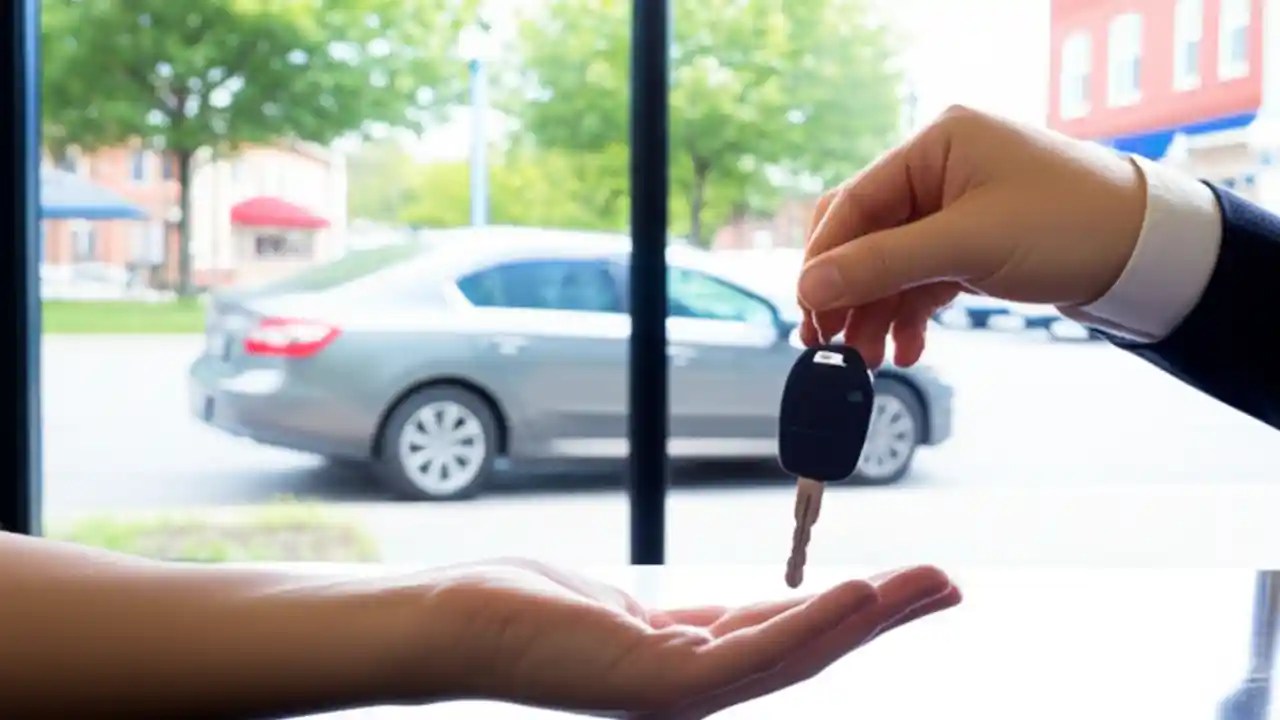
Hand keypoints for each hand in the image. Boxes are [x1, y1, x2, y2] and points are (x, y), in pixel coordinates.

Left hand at [398, 558, 959, 716]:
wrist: (456, 622)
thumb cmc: (527, 610)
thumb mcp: (624, 608)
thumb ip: (680, 620)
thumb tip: (720, 613)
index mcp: (691, 664)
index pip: (788, 636)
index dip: (853, 613)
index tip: (905, 584)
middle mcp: (697, 687)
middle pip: (809, 648)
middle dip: (884, 617)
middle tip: (950, 584)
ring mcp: (682, 692)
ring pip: (798, 653)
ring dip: (871, 617)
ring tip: (930, 584)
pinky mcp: (661, 683)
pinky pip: (755, 653)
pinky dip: (815, 622)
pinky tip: (861, 595)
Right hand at [796, 105, 1146, 366]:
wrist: (1150, 253)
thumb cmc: (1070, 226)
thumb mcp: (966, 246)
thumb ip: (881, 266)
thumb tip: (809, 289)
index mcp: (935, 144)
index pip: (854, 202)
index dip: (824, 259)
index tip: (807, 308)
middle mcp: (940, 170)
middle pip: (865, 235)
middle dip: (846, 291)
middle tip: (827, 341)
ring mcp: (956, 208)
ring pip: (890, 264)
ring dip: (875, 312)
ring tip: (869, 360)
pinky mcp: (973, 244)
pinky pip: (921, 279)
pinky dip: (908, 315)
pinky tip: (907, 350)